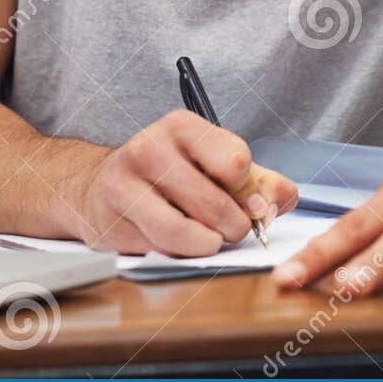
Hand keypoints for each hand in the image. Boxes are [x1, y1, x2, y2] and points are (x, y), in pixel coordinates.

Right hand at [71, 110, 297, 256]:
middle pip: (215, 203)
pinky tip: (178, 242)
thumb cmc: (169, 175)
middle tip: (233, 229)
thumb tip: (284, 198)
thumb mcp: (215, 164)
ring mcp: (125, 187)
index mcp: (181, 127)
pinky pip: (161, 251)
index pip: (235, 161)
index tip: (247, 200)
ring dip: (209, 244)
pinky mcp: (111, 223)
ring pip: (187, 233)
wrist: (98, 188)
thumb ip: (258, 180)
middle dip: (234, 226)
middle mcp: (149, 149)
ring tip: (210, 239)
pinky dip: (180, 254)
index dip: (249, 190)